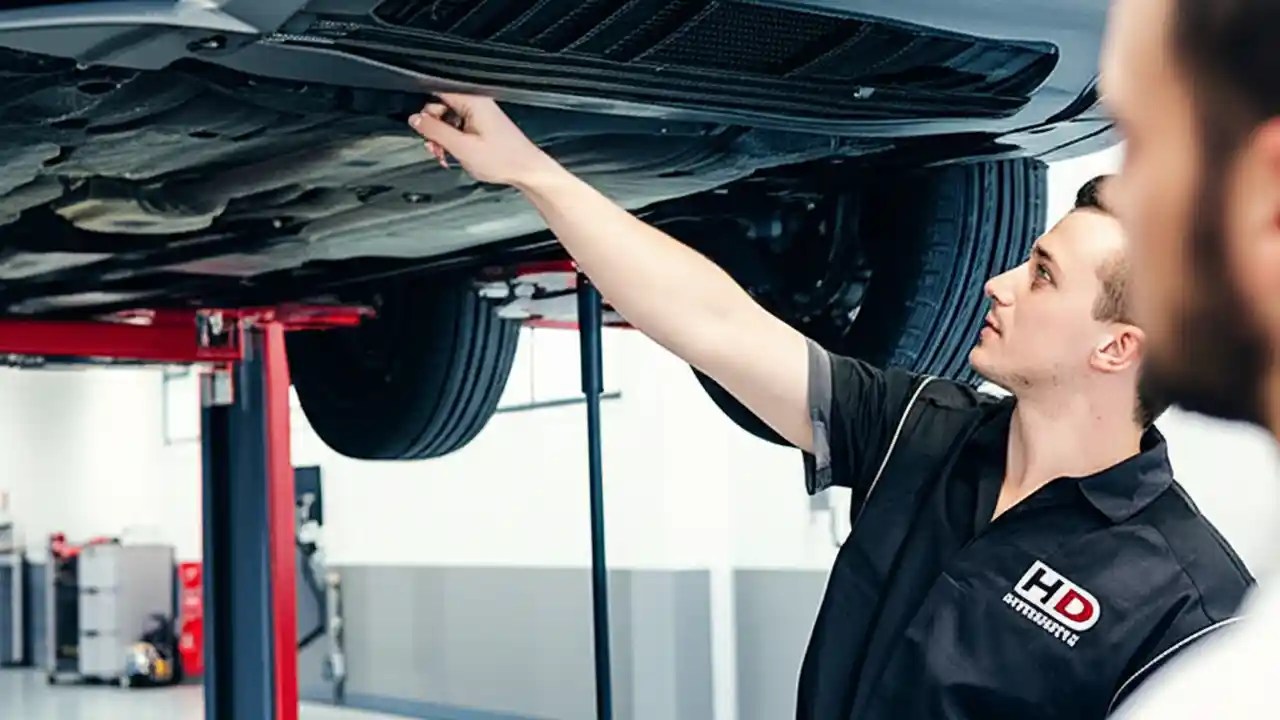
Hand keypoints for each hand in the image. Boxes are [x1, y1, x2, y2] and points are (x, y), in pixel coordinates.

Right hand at [407, 93, 558, 186]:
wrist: (526, 170)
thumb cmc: (503, 159)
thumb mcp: (461, 147)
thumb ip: (435, 131)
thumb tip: (415, 119)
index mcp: (472, 101)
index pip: (437, 92)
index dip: (426, 110)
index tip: (422, 127)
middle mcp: (476, 103)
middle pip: (440, 108)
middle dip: (433, 129)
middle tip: (436, 148)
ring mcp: (479, 113)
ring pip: (448, 119)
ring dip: (442, 138)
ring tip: (446, 155)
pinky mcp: (482, 124)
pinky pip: (459, 127)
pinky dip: (453, 141)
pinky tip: (454, 154)